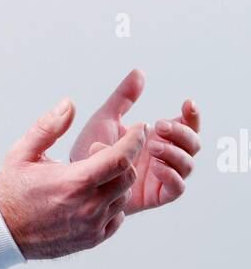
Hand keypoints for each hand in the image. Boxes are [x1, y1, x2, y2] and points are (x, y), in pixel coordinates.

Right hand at [0, 98, 144, 259]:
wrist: (2, 233)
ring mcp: (91, 226)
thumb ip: (48, 127)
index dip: (135, 139)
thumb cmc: (10, 191)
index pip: (120, 158)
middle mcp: (88, 206)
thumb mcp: (22, 153)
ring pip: (123, 197)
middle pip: (128, 176)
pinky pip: (117, 218)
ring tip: (95, 175)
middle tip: (102, 153)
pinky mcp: (92, 239)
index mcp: (74, 182)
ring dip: (117, 182)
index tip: (139, 128)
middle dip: (124, 159)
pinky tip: (95, 196)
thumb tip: (69, 104)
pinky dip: (113, 204)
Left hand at [70, 69, 199, 214]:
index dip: (193, 115)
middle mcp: (165, 156)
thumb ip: (123, 98)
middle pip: (193, 144)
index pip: (187, 125)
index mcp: (158, 137)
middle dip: (181, 133)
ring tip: (152, 147)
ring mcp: (162, 177)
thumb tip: (138, 72)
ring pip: (187, 165)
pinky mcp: (155, 196)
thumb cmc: (90, 150)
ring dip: (175, 153)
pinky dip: (172, 176)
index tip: (187, 103)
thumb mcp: (105, 119)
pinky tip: (156, 167)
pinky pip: (176, 188)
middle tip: (158, 127)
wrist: (75, 182)